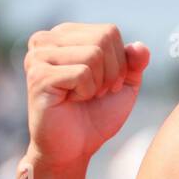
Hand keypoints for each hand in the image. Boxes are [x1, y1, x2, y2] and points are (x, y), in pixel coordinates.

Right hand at [23, 22, 150, 168]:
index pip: (110, 31)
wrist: (73, 148)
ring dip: (99, 83)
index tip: (106, 84)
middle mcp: (46, 39)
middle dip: (112, 72)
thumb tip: (140, 46)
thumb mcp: (124, 84)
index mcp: (65, 34)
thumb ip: (135, 61)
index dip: (119, 61)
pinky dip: (87, 91)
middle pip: (103, 38)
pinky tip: (71, 100)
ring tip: (83, 96)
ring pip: (94, 54)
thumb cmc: (95, 114)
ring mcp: (38, 56)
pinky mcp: (38, 76)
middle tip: (96, 93)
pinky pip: (82, 73)